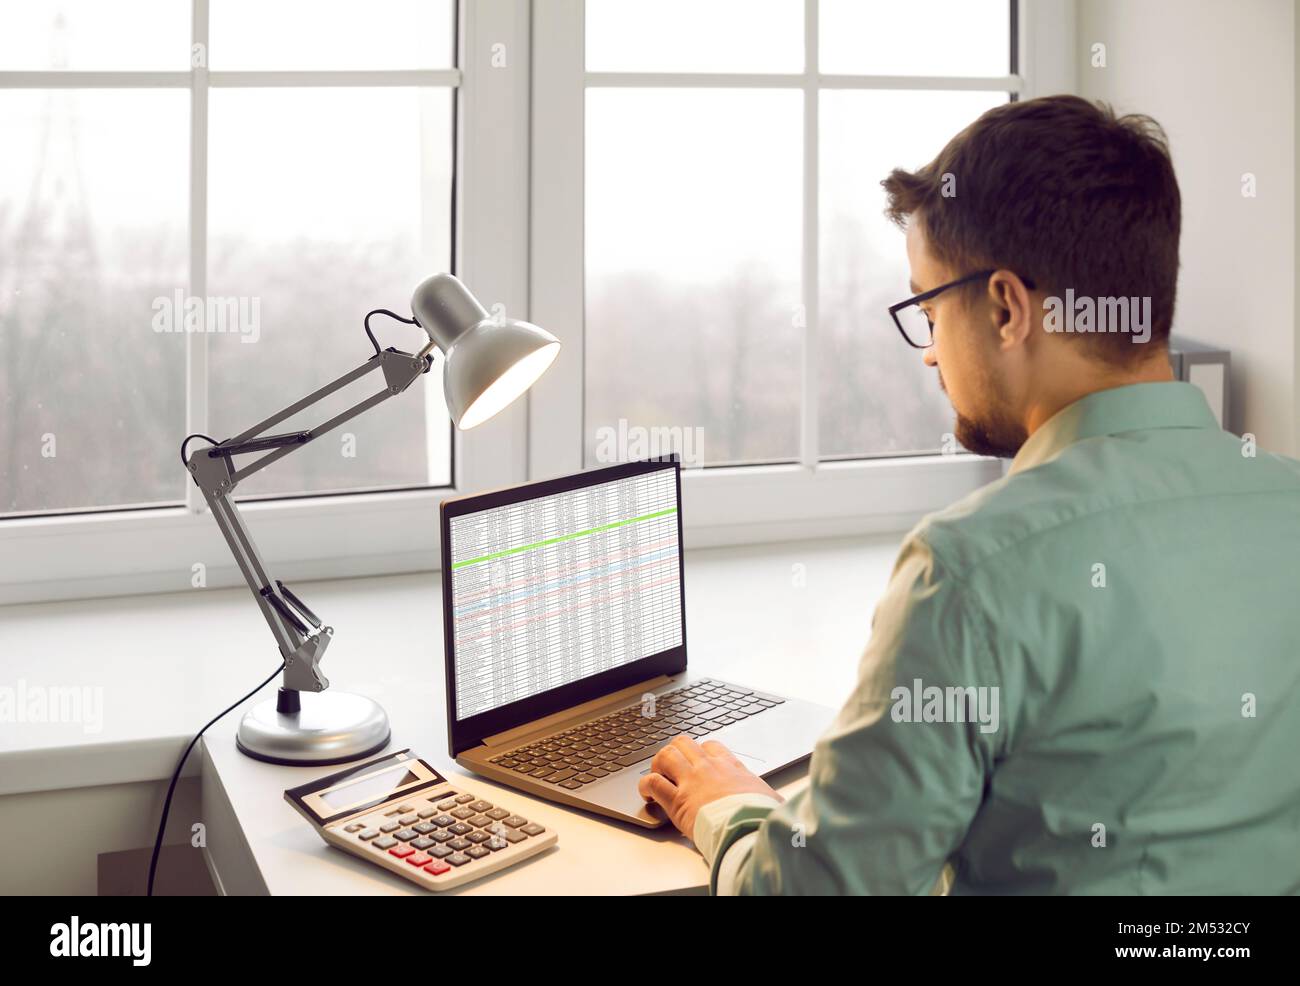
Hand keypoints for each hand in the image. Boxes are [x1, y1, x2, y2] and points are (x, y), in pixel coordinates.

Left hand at [638, 735, 781, 840]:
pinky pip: (653, 782)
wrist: (749, 827)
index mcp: (731, 767)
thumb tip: (779, 804)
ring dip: (658, 763)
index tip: (697, 762)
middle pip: (684, 743)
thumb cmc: (762, 816)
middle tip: (671, 766)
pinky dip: (646, 785)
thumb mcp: (770, 799)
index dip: (700, 752)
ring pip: (666, 755)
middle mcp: (708, 768)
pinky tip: (646, 794)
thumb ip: (766, 796)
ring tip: (657, 774)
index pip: (710, 746)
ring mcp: (691, 782)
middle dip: (675, 751)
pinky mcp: (677, 800)